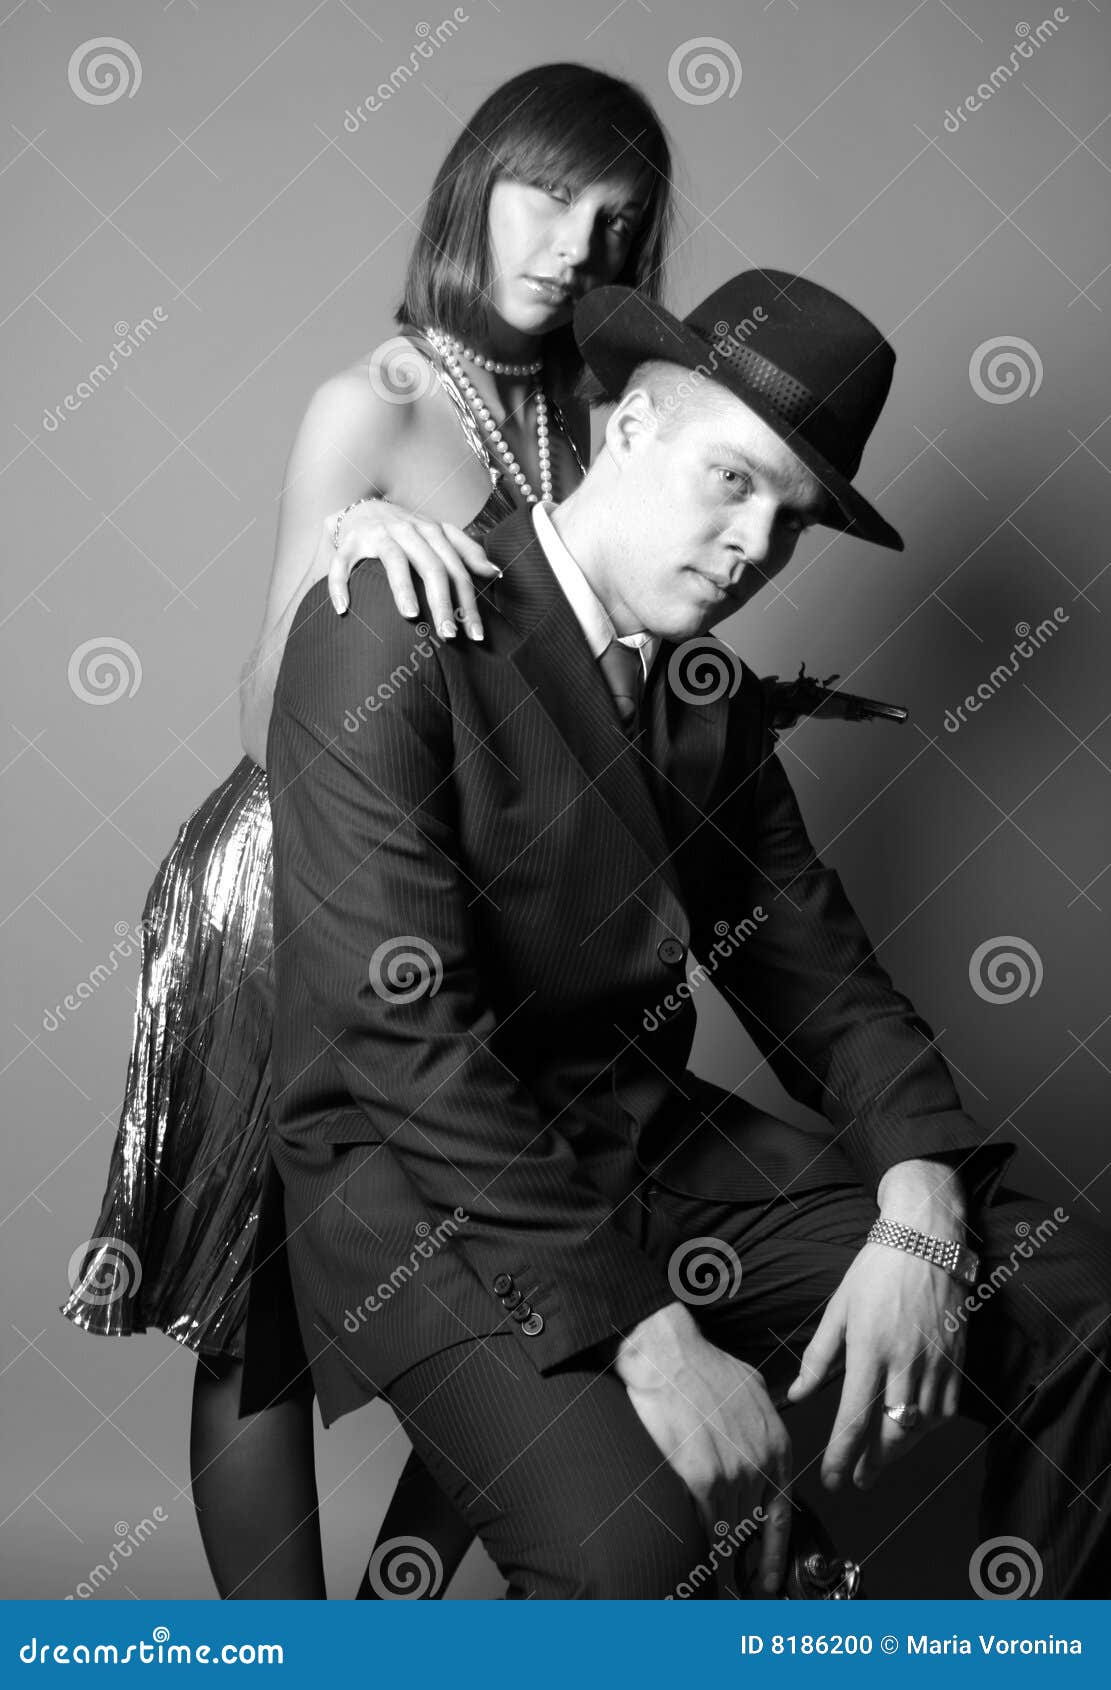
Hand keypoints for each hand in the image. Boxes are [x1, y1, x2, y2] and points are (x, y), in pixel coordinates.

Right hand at [316, 499, 499, 634]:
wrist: (363, 505)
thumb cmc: (406, 528)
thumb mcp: (439, 534)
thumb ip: (467, 551)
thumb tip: (494, 572)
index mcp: (432, 531)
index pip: (457, 570)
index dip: (469, 602)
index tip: (476, 634)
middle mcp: (408, 530)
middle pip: (432, 567)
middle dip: (442, 602)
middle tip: (449, 635)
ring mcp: (379, 534)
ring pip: (394, 561)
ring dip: (402, 589)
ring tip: (412, 616)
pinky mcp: (351, 541)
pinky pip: (343, 563)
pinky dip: (341, 584)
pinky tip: (344, 609)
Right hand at [615, 1302, 792, 1594]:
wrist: (667, 1353)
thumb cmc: (702, 1365)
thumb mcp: (751, 1390)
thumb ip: (763, 1423)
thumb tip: (762, 1443)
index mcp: (776, 1445)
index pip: (781, 1515)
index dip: (775, 1555)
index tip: (770, 1581)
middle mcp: (761, 1464)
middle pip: (750, 1527)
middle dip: (741, 1554)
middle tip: (736, 1581)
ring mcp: (734, 1473)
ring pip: (728, 1531)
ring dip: (719, 1554)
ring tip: (711, 1577)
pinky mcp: (702, 1478)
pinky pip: (705, 1526)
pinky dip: (700, 1546)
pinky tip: (694, 1558)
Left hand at [786, 1160, 968, 1491]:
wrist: (926, 1239)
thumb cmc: (875, 1270)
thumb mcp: (838, 1308)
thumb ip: (819, 1358)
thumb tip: (795, 1395)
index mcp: (869, 1349)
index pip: (853, 1418)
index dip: (842, 1456)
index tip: (831, 1480)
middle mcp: (905, 1361)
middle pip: (892, 1433)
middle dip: (872, 1464)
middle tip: (857, 1479)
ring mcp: (936, 1361)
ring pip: (922, 1427)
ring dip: (900, 1451)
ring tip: (880, 1461)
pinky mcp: (957, 1358)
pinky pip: (948, 1408)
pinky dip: (930, 1428)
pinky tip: (913, 1432)